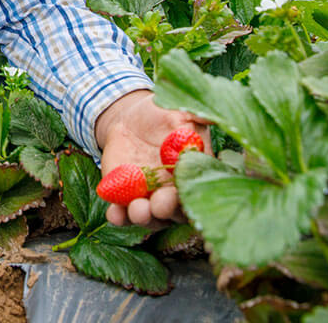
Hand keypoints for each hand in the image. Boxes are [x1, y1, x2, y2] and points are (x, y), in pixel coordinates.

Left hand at [93, 89, 209, 227]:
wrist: (129, 119)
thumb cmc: (161, 113)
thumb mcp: (180, 109)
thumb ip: (199, 115)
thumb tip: (213, 114)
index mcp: (194, 173)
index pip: (200, 191)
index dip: (194, 196)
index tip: (185, 194)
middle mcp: (175, 192)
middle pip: (177, 211)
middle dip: (168, 210)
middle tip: (160, 204)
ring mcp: (150, 198)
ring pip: (151, 218)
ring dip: (144, 218)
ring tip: (137, 210)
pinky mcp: (126, 198)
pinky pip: (123, 213)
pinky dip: (119, 216)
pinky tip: (114, 214)